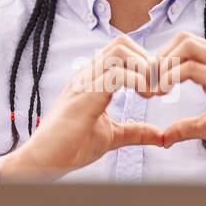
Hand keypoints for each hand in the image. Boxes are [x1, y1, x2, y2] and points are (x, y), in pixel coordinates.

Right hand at [0, 34, 164, 180]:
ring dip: (143, 68)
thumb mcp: (112, 136)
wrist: (45, 162)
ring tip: (152, 93)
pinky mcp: (85, 95)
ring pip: (120, 51)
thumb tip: (160, 135)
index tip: (156, 89)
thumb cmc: (71, 147)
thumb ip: (135, 131)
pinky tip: (145, 97)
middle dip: (147, 60)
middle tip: (157, 88)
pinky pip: (116, 74)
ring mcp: (85, 82)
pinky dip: (138, 81)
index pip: (122, 51)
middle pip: (123, 43)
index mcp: (93, 80)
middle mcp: (88, 75)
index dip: (145, 64)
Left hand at [154, 31, 205, 168]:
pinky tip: (163, 92)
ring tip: (153, 89)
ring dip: (163, 65)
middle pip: (183, 39)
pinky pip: (192, 68)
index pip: (186, 46)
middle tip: (148, 83)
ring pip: (186, 46)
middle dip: (160, 57)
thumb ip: (187, 126)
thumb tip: (164, 137)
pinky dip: (171, 77)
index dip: (164, 61)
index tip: (151, 84)